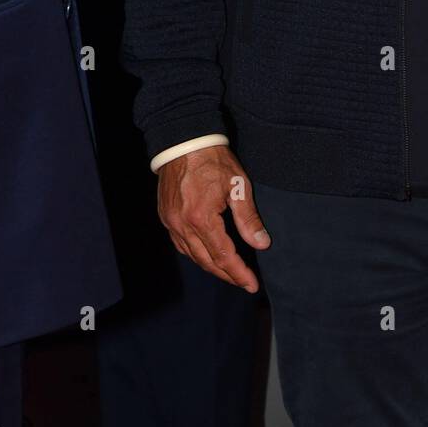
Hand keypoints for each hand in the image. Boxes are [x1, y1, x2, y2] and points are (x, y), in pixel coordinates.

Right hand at [158, 145, 270, 291]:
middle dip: (227, 275)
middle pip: (207, 261)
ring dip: (211, 267)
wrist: (184, 142)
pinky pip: (181, 244)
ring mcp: (170, 222)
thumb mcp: (238, 186)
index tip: (252, 285)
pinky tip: (207, 254)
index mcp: (201, 218)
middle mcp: (182, 225)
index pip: (224, 256)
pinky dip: (196, 254)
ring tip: (230, 272)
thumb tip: (262, 244)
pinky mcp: (165, 217)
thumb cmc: (214, 160)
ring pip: (192, 255)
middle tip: (244, 282)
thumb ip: (249, 218)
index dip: (239, 273)